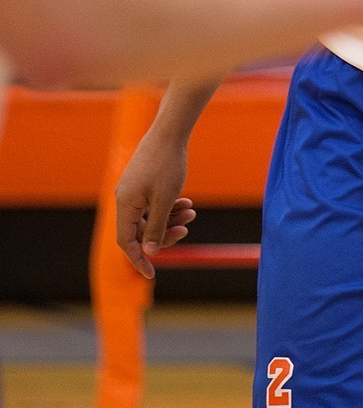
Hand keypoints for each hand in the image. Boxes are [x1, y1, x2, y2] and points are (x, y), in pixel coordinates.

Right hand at [114, 132, 194, 279]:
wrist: (170, 132)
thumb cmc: (168, 165)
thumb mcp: (165, 200)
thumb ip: (155, 227)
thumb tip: (147, 252)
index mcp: (124, 206)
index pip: (126, 242)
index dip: (138, 259)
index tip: (151, 275)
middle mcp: (124, 200)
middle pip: (140, 230)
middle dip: (164, 233)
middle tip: (187, 230)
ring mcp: (132, 190)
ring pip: (149, 217)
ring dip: (170, 219)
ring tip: (192, 212)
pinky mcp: (142, 183)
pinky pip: (152, 204)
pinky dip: (168, 207)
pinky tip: (186, 204)